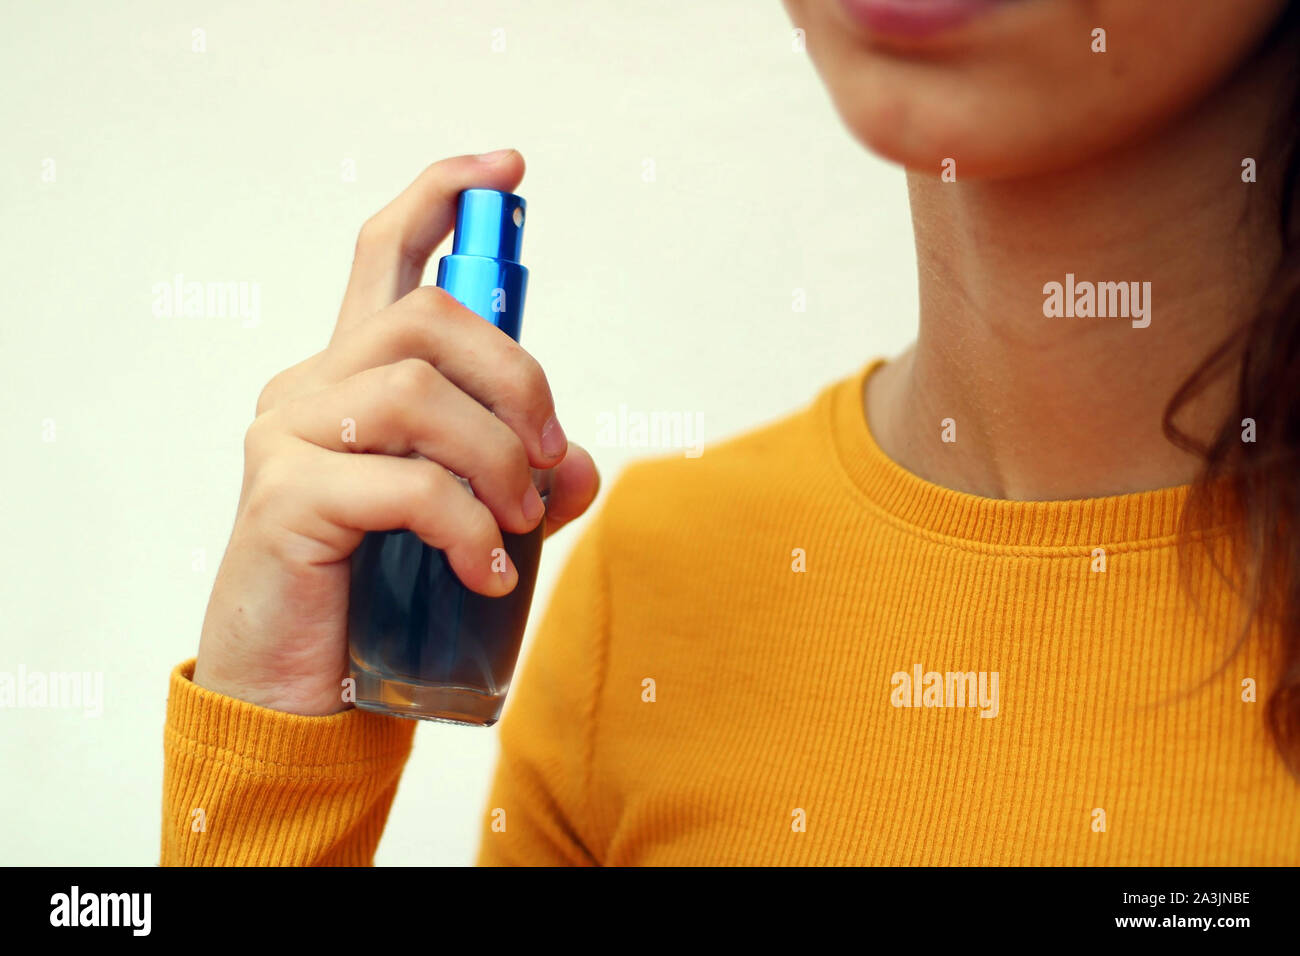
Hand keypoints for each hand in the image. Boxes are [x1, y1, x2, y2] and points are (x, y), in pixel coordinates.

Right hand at [191, 151, 599, 714]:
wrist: (298, 697)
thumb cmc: (381, 601)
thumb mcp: (470, 525)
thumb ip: (523, 483)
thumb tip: (579, 464)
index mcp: (354, 378)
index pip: (385, 257)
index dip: (441, 197)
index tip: (507, 171)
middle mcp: (312, 388)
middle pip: (427, 316)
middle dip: (519, 380)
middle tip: (549, 459)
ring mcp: (288, 435)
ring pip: (415, 392)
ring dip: (496, 459)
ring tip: (517, 524)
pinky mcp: (284, 496)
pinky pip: (403, 481)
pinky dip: (467, 526)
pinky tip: (486, 573)